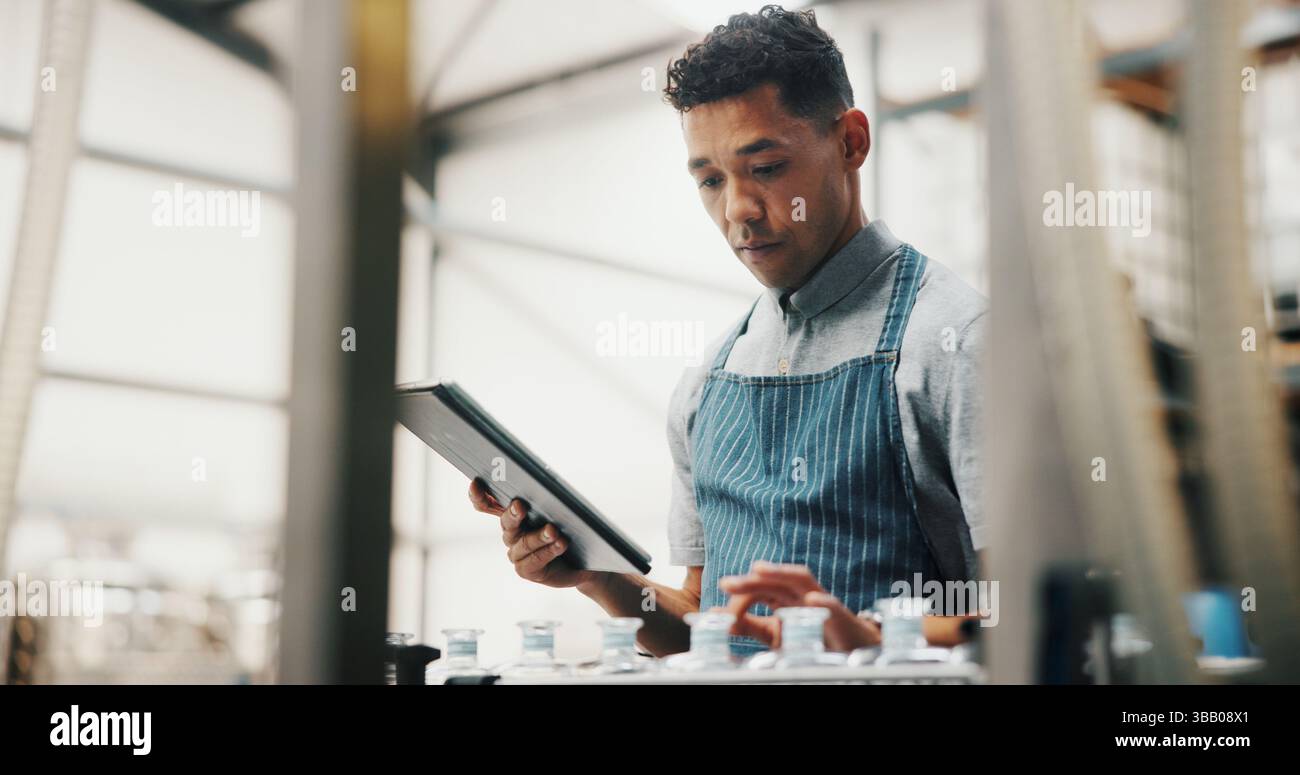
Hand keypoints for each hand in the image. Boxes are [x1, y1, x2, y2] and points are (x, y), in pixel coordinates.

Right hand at [468, 479, 596, 588]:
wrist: (581, 561)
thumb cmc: (568, 530)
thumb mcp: (558, 510)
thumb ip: (548, 498)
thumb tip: (547, 486)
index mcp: (512, 514)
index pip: (488, 504)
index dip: (479, 495)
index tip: (476, 483)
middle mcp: (510, 533)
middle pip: (506, 522)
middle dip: (513, 513)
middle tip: (520, 506)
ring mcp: (516, 553)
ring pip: (524, 542)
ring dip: (539, 535)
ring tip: (553, 531)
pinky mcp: (525, 569)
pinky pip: (536, 559)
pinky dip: (549, 551)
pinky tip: (561, 544)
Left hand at [718, 561, 880, 650]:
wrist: (848, 646)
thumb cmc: (809, 634)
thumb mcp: (773, 632)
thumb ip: (746, 624)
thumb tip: (714, 615)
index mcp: (782, 595)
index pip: (758, 590)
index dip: (740, 600)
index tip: (724, 618)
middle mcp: (798, 593)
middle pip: (773, 580)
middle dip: (750, 580)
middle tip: (726, 583)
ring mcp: (819, 601)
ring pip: (801, 581)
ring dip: (781, 573)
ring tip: (759, 569)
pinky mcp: (839, 616)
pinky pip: (831, 605)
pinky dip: (822, 601)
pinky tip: (811, 599)